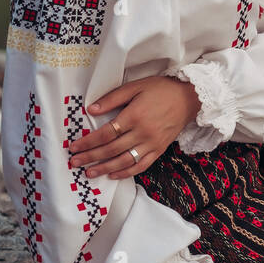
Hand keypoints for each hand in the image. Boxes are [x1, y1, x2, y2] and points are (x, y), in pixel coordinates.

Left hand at [66, 75, 199, 179]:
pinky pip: (141, 165)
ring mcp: (152, 143)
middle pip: (112, 149)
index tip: (74, 147)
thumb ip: (113, 98)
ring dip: (105, 168)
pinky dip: (126, 172)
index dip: (88, 142)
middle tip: (75, 162)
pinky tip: (113, 175)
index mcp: (134, 116)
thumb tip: (91, 110)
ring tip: (89, 172)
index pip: (106, 133)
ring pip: (124, 161)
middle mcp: (142, 132)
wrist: (189, 98)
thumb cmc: (161, 89)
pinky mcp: (159, 150)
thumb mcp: (135, 87)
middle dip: (91, 157)